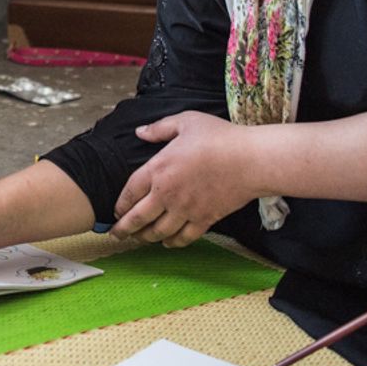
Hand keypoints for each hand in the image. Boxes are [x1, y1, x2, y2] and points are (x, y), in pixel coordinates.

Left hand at [111, 111, 257, 246]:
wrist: (251, 160)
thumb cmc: (220, 137)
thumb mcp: (186, 122)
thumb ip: (160, 128)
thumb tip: (140, 132)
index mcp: (158, 169)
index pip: (129, 192)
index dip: (120, 205)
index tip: (115, 212)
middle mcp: (167, 194)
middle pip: (138, 218)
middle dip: (124, 229)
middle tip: (115, 235)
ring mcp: (186, 210)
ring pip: (159, 232)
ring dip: (146, 238)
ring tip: (139, 239)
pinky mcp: (205, 220)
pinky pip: (184, 237)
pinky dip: (173, 243)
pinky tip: (167, 242)